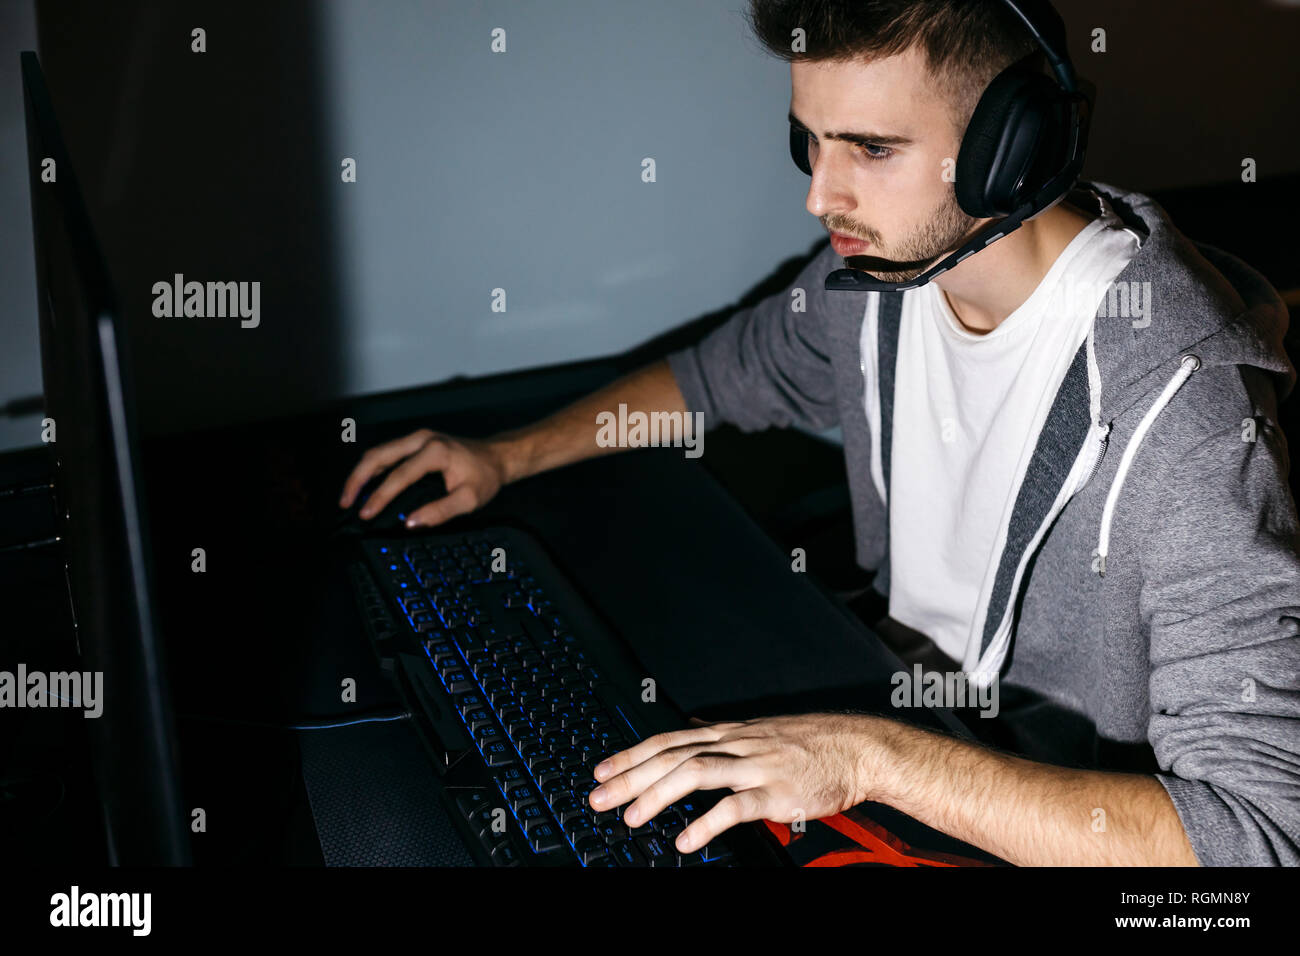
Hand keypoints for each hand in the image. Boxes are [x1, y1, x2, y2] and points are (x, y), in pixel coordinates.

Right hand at [337, 428, 509, 528]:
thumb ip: (440, 511)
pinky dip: (370, 469)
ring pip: (378, 452)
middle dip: (357, 479)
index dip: (379, 497)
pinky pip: (386, 453)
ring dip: (360, 473)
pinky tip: (364, 485)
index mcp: (436, 451)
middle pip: (377, 455)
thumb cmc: (485, 476)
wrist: (496, 457)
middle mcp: (422, 439)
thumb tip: (411, 523)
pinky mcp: (414, 442)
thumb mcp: (469, 499)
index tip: (365, 514)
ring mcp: (417, 438)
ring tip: (348, 497)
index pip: (398, 475)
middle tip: (345, 503)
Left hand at [587, 712, 883, 854]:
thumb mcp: (756, 730)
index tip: (600, 771)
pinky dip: (707, 823)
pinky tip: (687, 840)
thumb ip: (720, 735)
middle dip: (629, 777)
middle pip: (671, 756)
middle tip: (598, 798)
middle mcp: (734, 744)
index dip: (630, 755)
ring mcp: (755, 766)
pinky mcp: (776, 791)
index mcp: (726, 733)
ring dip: (658, 795)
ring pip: (696, 773)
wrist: (857, 747)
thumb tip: (688, 729)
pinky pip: (736, 807)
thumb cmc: (810, 742)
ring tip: (632, 817)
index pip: (666, 740)